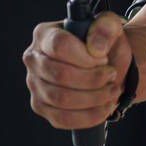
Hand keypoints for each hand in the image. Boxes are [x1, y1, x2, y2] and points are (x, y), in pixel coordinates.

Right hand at [23, 11, 130, 129]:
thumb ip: (106, 27)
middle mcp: (34, 60)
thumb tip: (96, 48)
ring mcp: (35, 85)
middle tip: (111, 74)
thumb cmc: (104, 44)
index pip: (59, 45)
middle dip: (94, 78)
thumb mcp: (111, 27)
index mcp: (45, 35)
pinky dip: (90, 115)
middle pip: (60, 75)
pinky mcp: (42, 107)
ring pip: (62, 99)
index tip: (104, 59)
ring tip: (112, 89)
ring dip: (95, 97)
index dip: (85, 56)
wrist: (107, 66)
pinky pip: (63, 119)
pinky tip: (105, 105)